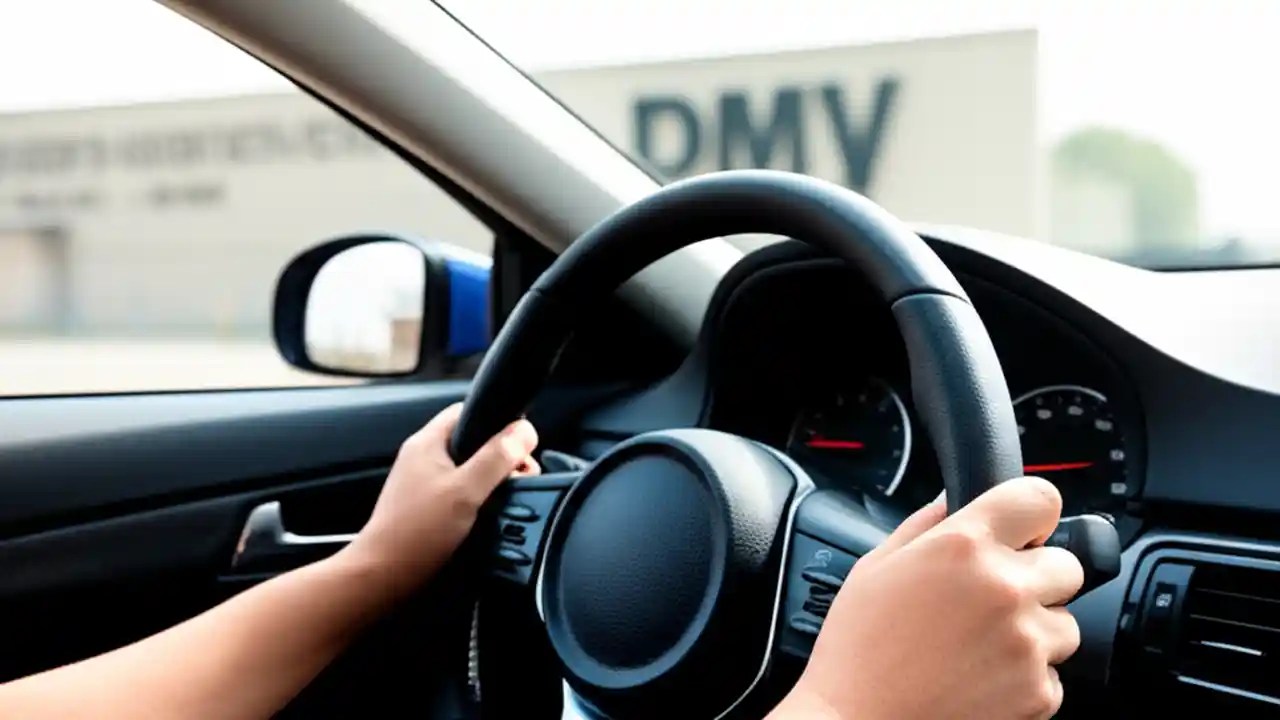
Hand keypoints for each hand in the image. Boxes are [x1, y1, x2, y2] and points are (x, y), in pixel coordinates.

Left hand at [343, 403, 538, 594]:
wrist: (384, 579)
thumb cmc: (415, 535)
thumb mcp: (466, 490)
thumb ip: (497, 458)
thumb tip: (524, 431)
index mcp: (428, 442)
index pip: (468, 411)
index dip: (499, 421)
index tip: (521, 443)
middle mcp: (423, 458)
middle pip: (473, 442)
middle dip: (501, 458)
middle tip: (518, 478)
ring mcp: (423, 484)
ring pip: (468, 469)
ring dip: (491, 481)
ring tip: (506, 499)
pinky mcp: (426, 508)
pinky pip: (460, 493)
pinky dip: (478, 501)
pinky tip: (487, 517)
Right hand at [777, 477, 1082, 719]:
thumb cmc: (858, 649)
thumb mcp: (876, 567)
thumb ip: (924, 525)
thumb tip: (953, 501)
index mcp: (963, 545)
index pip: (1040, 499)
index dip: (1032, 515)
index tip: (1022, 531)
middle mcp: (1004, 588)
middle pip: (1067, 565)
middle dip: (1038, 577)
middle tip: (994, 598)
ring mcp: (1026, 643)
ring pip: (1065, 623)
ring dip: (1036, 630)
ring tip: (982, 645)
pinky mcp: (1038, 692)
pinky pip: (1054, 673)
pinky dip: (1028, 677)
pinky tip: (981, 678)